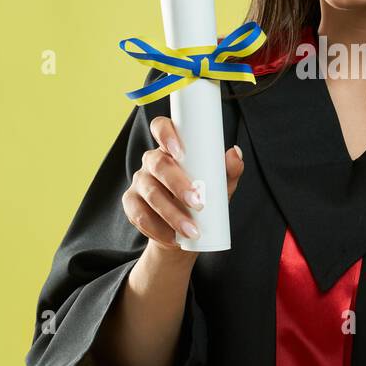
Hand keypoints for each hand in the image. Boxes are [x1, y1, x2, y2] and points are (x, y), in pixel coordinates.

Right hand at [122, 116, 244, 252]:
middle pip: (158, 164)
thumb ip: (228, 171)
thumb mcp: (219, 186)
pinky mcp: (131, 204)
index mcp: (172, 148)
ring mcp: (139, 182)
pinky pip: (140, 215)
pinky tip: (173, 238)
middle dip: (177, 184)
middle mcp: (152, 161)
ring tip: (192, 230)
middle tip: (199, 203)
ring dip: (172, 213)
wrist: (185, 234)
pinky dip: (158, 229)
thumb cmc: (203, 199)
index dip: (167, 134)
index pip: (161, 127)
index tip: (180, 152)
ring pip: (150, 193)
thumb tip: (235, 153)